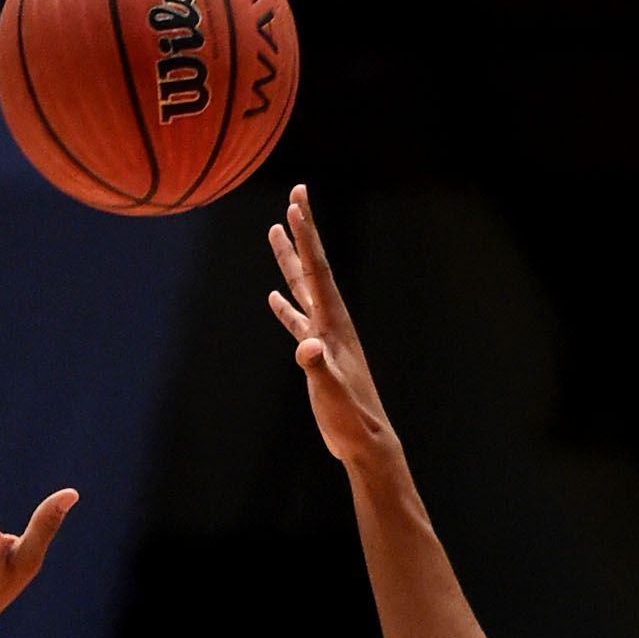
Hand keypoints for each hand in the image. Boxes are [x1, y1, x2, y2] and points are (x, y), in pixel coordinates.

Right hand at [268, 185, 396, 467]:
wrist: (364, 440)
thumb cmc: (350, 418)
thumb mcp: (332, 392)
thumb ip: (318, 368)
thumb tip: (306, 346)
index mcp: (334, 324)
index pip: (317, 270)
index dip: (306, 236)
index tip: (297, 202)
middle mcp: (331, 323)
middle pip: (312, 268)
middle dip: (302, 233)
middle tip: (295, 197)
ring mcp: (325, 337)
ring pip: (304, 289)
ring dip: (290, 261)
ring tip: (275, 233)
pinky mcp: (318, 356)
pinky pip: (298, 321)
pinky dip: (286, 306)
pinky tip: (274, 296)